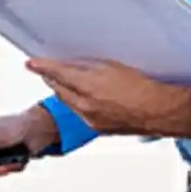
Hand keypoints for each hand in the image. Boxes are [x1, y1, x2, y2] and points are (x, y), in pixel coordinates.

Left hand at [26, 57, 190, 137]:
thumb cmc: (143, 88)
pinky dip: (75, 102)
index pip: (57, 73)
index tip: (31, 63)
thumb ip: (88, 66)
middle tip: (45, 68)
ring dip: (62, 90)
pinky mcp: (97, 128)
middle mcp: (86, 105)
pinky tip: (80, 96)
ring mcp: (90, 119)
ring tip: (61, 80)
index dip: (42, 66)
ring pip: (67, 102)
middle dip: (51, 78)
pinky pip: (78, 112)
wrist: (159, 111)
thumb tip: (72, 65)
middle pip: (59, 89)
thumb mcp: (113, 67)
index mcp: (89, 87)